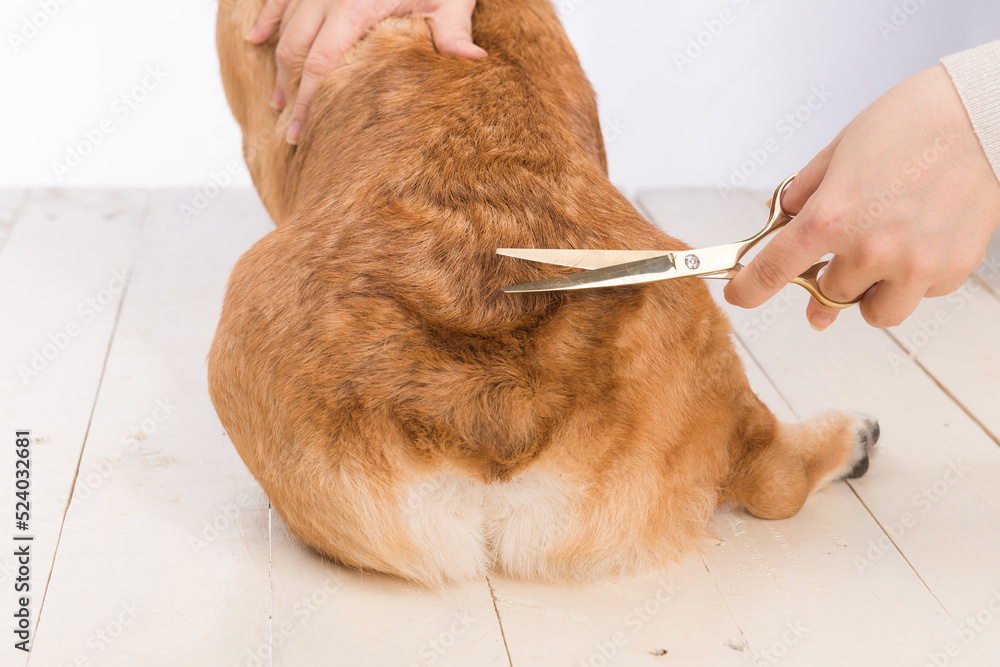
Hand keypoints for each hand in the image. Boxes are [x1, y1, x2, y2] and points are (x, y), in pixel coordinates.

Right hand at [245, 0, 485, 143]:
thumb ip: (455, 31)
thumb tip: (473, 60)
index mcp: (356, 7)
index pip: (320, 65)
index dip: (308, 101)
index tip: (302, 131)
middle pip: (296, 53)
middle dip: (292, 94)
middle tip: (293, 130)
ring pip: (286, 30)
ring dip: (280, 67)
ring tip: (281, 101)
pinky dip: (267, 19)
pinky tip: (254, 42)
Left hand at [724, 64, 999, 330]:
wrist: (985, 115)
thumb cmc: (914, 122)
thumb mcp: (840, 150)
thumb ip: (807, 192)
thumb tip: (786, 218)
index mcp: (832, 218)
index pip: (773, 270)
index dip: (750, 288)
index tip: (741, 295)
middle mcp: (870, 250)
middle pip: (828, 294)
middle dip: (827, 277)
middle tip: (838, 254)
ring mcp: (914, 265)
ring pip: (874, 312)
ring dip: (868, 294)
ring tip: (878, 263)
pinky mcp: (951, 269)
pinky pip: (920, 295)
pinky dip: (913, 280)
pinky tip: (920, 244)